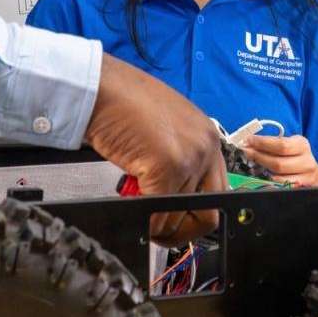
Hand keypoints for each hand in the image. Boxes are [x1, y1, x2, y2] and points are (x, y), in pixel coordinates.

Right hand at [84, 55, 225, 243]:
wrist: (100, 87)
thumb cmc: (123, 102)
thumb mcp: (164, 129)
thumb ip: (178, 155)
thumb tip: (174, 194)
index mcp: (208, 137)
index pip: (217, 192)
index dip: (193, 212)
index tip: (176, 219)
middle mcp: (206, 147)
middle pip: (208, 214)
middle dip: (182, 229)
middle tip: (157, 226)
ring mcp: (189, 158)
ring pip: (178, 219)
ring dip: (156, 222)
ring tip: (137, 208)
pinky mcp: (168, 168)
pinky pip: (158, 215)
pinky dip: (143, 220)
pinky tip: (130, 204)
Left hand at [243, 135, 317, 186]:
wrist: (311, 172)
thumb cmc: (295, 155)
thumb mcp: (288, 144)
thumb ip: (272, 143)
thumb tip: (248, 142)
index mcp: (302, 145)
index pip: (281, 145)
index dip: (263, 143)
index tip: (248, 141)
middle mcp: (306, 161)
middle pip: (278, 163)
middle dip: (259, 157)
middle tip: (246, 152)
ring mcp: (306, 177)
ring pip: (279, 177)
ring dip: (262, 170)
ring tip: (252, 162)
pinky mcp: (302, 188)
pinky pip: (282, 187)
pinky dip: (270, 181)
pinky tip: (262, 176)